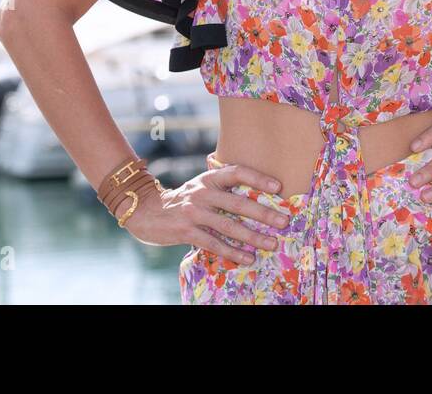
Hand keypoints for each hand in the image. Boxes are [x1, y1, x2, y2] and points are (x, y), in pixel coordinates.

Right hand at [120, 162, 294, 266]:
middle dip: (263, 213)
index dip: (258, 178)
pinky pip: (214, 243)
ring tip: (271, 243)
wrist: (147, 212)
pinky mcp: (186, 231)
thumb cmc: (184, 200)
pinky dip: (233, 252)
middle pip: (238, 203)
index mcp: (209, 178)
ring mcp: (193, 212)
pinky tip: (248, 258)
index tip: (278, 187)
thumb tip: (258, 195)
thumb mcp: (201, 186)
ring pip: (229, 226)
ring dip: (253, 237)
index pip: (237, 172)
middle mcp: (202, 192)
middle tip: (284, 222)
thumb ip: (223, 188)